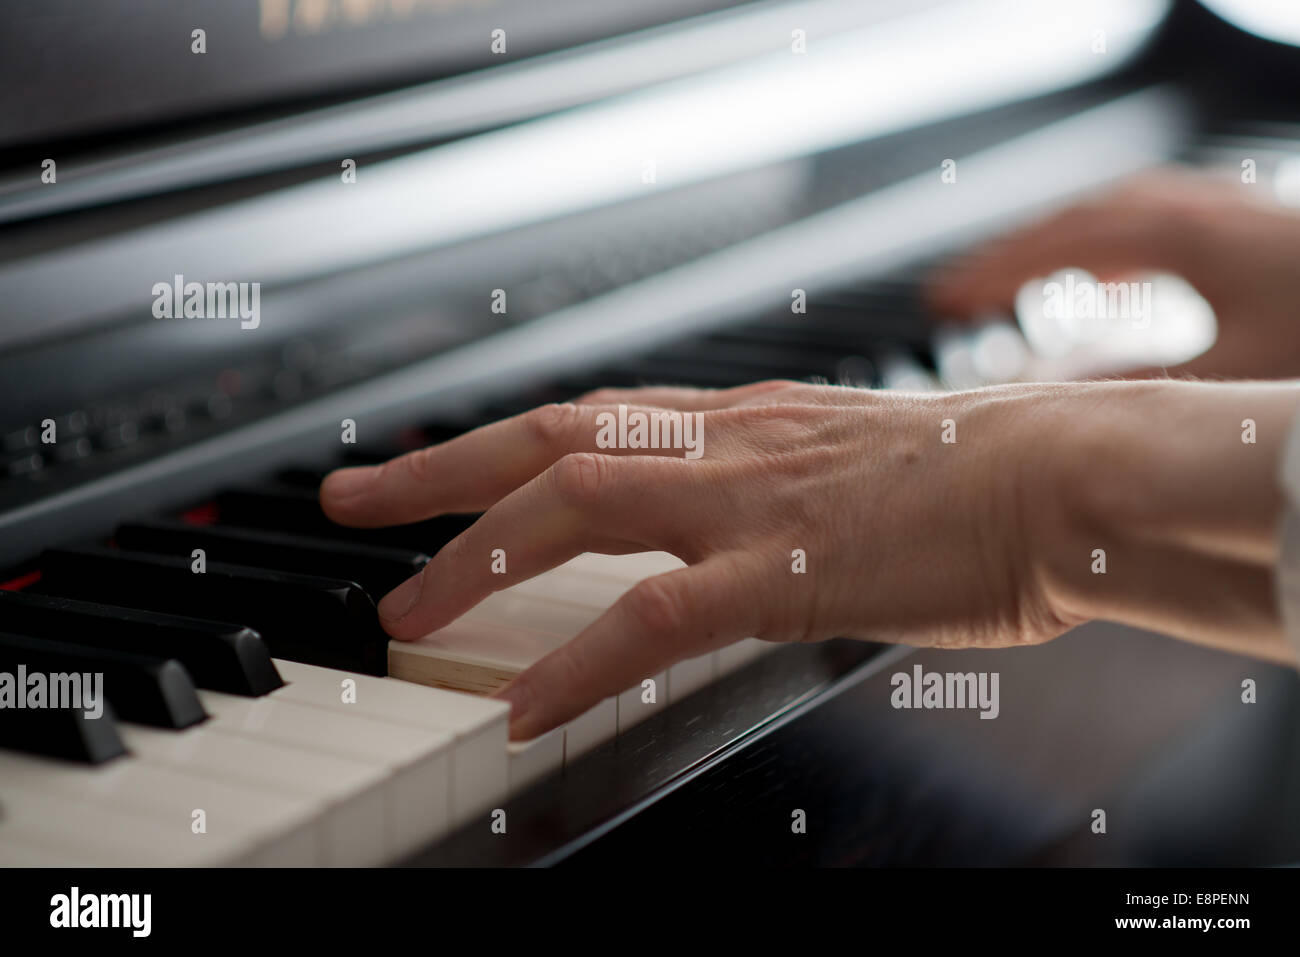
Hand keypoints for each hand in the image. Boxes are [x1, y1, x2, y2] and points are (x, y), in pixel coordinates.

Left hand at [321, 380, 1084, 737]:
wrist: (1064, 478)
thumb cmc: (973, 476)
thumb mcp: (847, 458)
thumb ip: (773, 480)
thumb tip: (727, 517)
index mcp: (737, 419)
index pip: (584, 413)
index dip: (494, 438)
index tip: (430, 461)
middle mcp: (723, 442)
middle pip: (545, 438)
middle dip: (437, 471)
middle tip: (351, 502)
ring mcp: (748, 501)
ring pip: (573, 506)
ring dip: (476, 557)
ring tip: (406, 610)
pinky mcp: (785, 571)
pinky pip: (651, 615)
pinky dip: (576, 657)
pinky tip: (525, 701)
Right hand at [927, 167, 1299, 378]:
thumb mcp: (1218, 381)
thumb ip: (1124, 389)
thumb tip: (1045, 402)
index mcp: (1185, 236)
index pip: (1058, 241)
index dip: (993, 272)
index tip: (939, 301)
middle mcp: (1205, 213)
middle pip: (1080, 219)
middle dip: (1014, 257)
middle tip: (960, 295)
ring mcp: (1231, 218)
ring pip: (1119, 219)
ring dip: (1060, 251)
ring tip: (1017, 286)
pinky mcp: (1254, 239)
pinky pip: (1157, 230)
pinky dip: (1111, 255)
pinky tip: (1111, 288)